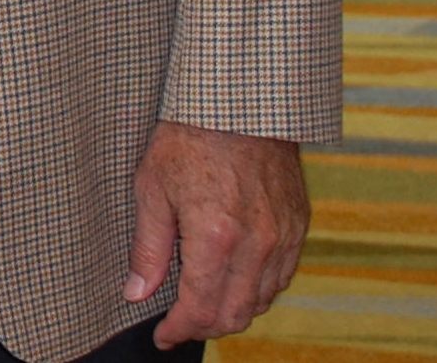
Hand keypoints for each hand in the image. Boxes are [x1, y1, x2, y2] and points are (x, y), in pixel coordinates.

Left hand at [124, 120, 307, 347]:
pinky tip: (236, 281)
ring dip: (233, 311)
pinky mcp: (299, 226)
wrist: (238, 102)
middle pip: (236, 314)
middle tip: (179, 323)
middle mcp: (257, 244)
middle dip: (205, 326)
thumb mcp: (151, 187)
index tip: (162, 336)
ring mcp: (284, 237)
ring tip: (204, 304)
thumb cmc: (186, 137)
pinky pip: (282, 276)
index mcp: (216, 236)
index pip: (201, 307)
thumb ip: (148, 247)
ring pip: (262, 300)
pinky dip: (258, 289)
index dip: (179, 329)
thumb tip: (136, 292)